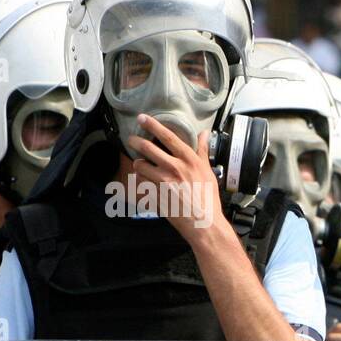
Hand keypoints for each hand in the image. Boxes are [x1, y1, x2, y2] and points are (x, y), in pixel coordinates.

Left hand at [128, 115, 222, 242]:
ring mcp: (163, 181)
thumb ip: (202, 151)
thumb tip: (205, 134)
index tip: (142, 118)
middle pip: (147, 147)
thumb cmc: (208, 198)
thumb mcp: (208, 171)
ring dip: (139, 164)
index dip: (152, 124)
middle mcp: (174, 167)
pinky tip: (147, 182)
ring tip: (143, 167)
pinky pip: (140, 181)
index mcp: (189, 160)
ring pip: (140, 165)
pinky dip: (141, 180)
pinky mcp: (155, 193)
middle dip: (135, 141)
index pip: (167, 136)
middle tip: (132, 140)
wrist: (204, 222)